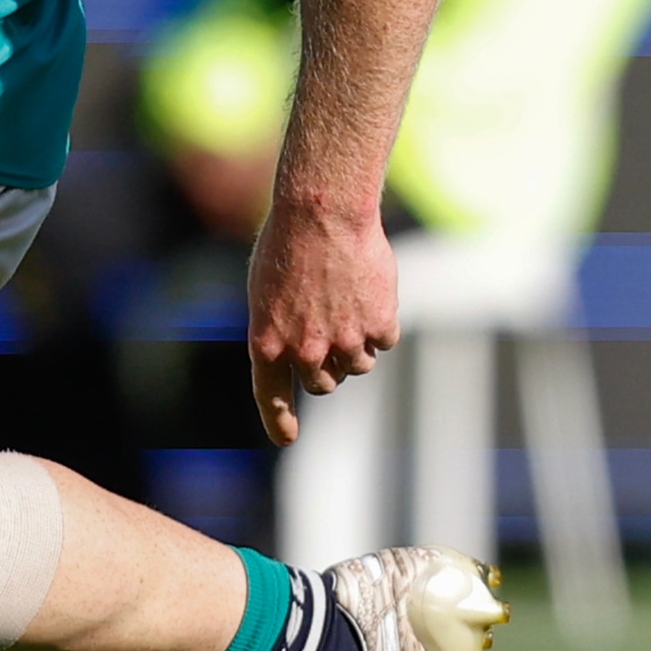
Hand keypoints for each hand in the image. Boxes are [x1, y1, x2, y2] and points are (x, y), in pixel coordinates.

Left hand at [245, 196, 398, 449]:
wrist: (323, 212)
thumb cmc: (287, 242)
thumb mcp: (266, 290)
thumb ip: (279, 330)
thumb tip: (297, 356)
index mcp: (267, 343)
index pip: (271, 397)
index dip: (279, 420)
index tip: (287, 438)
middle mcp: (305, 352)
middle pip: (323, 385)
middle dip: (327, 368)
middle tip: (329, 335)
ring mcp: (344, 342)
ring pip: (358, 366)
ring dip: (356, 345)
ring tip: (348, 302)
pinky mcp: (378, 327)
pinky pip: (384, 341)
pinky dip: (380, 323)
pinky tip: (368, 291)